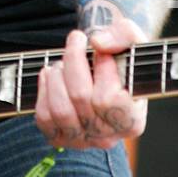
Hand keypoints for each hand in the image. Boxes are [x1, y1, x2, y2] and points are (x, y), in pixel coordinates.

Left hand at [34, 7, 148, 149]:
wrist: (105, 75)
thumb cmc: (122, 59)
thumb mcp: (134, 41)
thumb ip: (124, 35)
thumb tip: (99, 43)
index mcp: (132, 120)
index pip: (108, 99)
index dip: (102, 68)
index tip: (101, 50)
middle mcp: (108, 137)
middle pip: (80, 98)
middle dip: (73, 61)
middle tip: (76, 40)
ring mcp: (83, 140)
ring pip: (60, 109)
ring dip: (57, 76)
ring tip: (63, 61)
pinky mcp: (60, 138)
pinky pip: (43, 117)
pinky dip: (43, 90)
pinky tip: (51, 75)